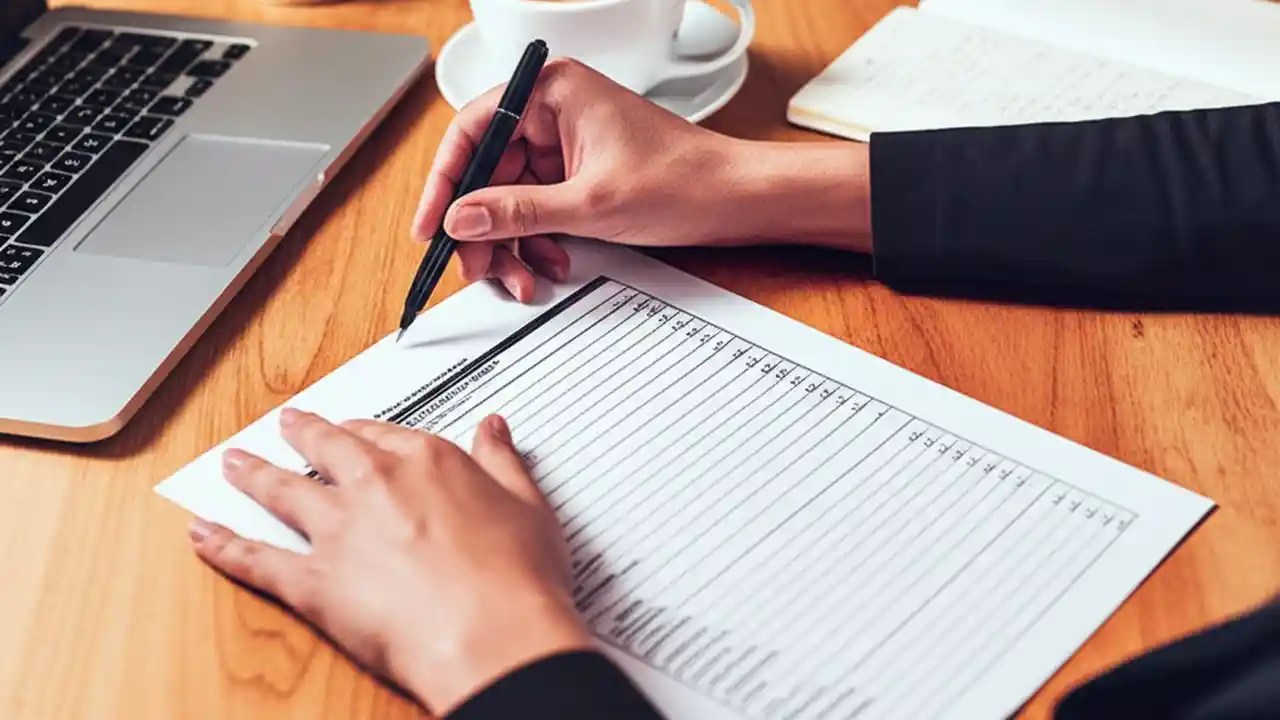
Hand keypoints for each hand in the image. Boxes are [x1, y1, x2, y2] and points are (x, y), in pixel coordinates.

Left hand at [189, 409, 591, 714]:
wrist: (494, 637)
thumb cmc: (518, 581)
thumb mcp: (528, 506)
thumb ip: (504, 462)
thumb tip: (494, 430)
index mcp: (427, 462)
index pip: (384, 434)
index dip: (365, 431)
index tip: (357, 431)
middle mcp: (375, 485)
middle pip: (327, 448)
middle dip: (302, 433)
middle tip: (288, 423)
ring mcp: (339, 532)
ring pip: (281, 491)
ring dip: (253, 474)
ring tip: (235, 463)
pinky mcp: (314, 582)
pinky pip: (256, 560)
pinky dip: (224, 546)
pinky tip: (205, 535)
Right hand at [413, 59, 871, 301]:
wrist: (734, 200)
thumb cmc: (682, 180)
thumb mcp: (589, 204)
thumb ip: (518, 212)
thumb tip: (462, 219)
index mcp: (552, 91)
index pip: (474, 131)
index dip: (447, 182)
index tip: (432, 224)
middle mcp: (554, 111)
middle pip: (489, 172)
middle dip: (485, 228)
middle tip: (477, 267)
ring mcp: (565, 143)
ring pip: (510, 197)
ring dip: (512, 243)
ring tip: (522, 277)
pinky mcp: (578, 172)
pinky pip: (537, 208)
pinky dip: (536, 240)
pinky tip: (549, 263)